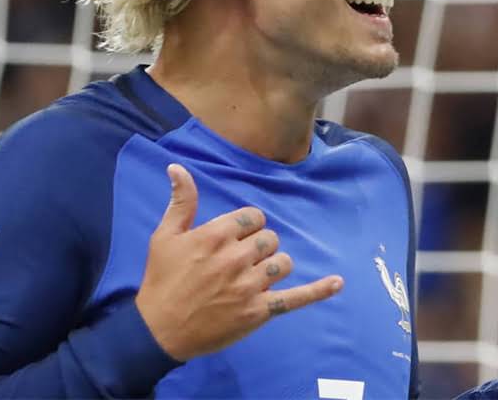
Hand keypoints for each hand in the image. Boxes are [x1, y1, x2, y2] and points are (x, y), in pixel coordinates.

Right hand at [135, 163, 343, 361]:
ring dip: (274, 265)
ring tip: (256, 274)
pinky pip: (296, 298)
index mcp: (215, 236)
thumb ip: (180, 201)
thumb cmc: (161, 280)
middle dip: (259, 244)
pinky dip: (318, 290)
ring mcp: (250, 286)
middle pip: (269, 238)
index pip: (253, 217)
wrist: (160, 330)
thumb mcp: (165, 236)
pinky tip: (337, 282)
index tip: (238, 235)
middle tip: (240, 258)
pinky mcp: (259, 311)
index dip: (248, 225)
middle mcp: (236, 258)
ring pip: (282, 263)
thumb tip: (178, 167)